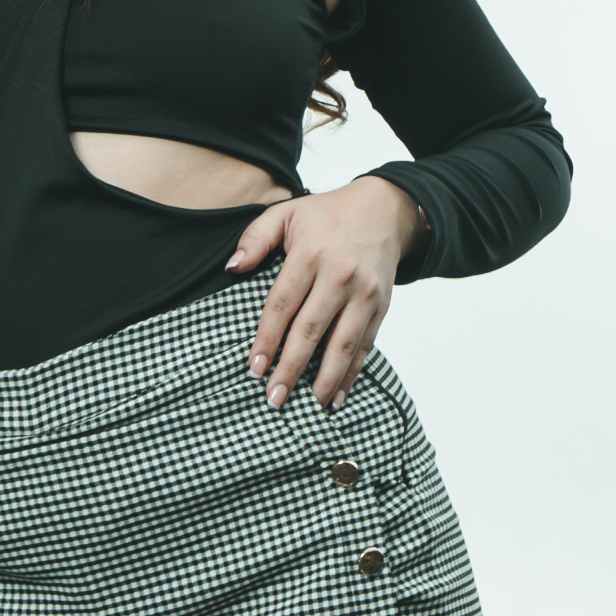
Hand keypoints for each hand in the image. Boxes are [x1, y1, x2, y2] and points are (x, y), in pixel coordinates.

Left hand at [233, 178, 423, 410]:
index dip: (267, 339)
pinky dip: (352, 374)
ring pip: (342, 345)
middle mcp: (340, 276)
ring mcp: (364, 294)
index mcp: (311, 254)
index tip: (253, 368)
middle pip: (310, 330)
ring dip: (325, 380)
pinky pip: (364, 346)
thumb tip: (232, 267)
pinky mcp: (381, 306)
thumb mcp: (286, 213)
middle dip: (291, 368)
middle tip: (274, 398)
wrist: (384, 210)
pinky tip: (337, 397)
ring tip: (307, 406)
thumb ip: (255, 237)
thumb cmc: (327, 215)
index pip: (283, 304)